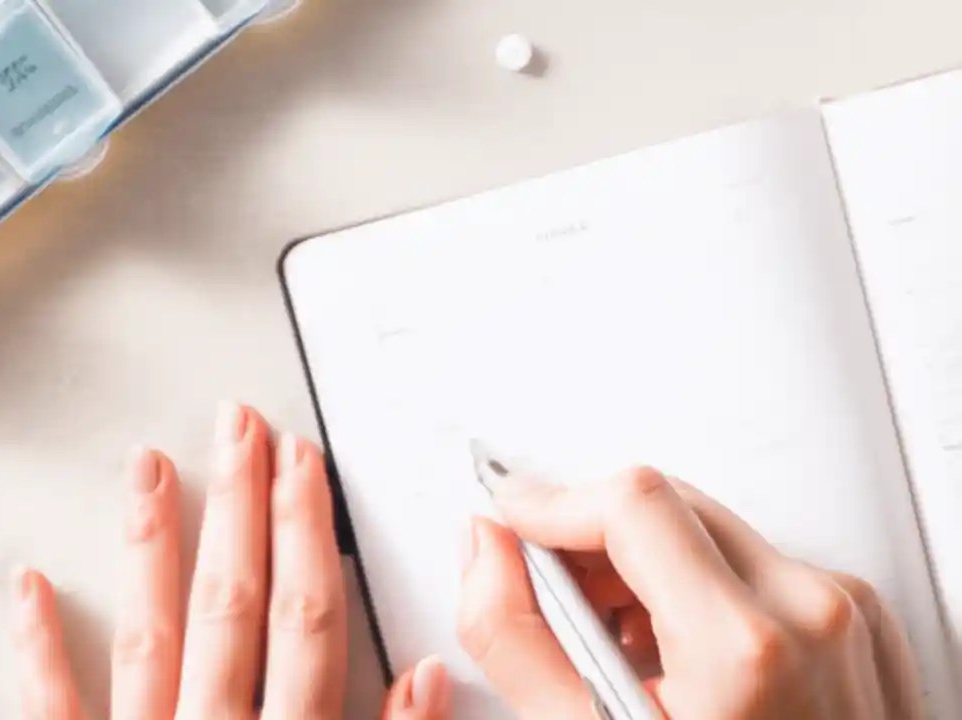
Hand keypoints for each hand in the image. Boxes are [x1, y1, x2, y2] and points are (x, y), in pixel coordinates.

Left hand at [11, 403, 451, 718]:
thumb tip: (427, 676)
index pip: (305, 620)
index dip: (307, 532)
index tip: (302, 462)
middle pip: (232, 605)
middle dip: (241, 507)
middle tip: (238, 430)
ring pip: (150, 635)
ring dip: (153, 546)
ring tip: (150, 467)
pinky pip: (57, 707)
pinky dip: (43, 647)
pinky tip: (32, 584)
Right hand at [458, 466, 923, 718]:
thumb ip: (516, 638)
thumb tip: (484, 550)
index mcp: (744, 645)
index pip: (631, 504)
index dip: (551, 504)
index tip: (510, 518)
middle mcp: (811, 610)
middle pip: (667, 506)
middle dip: (590, 540)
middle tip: (550, 597)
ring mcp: (847, 613)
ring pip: (706, 529)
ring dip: (639, 565)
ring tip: (615, 647)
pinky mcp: (859, 621)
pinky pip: (753, 563)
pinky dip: (695, 589)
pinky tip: (672, 658)